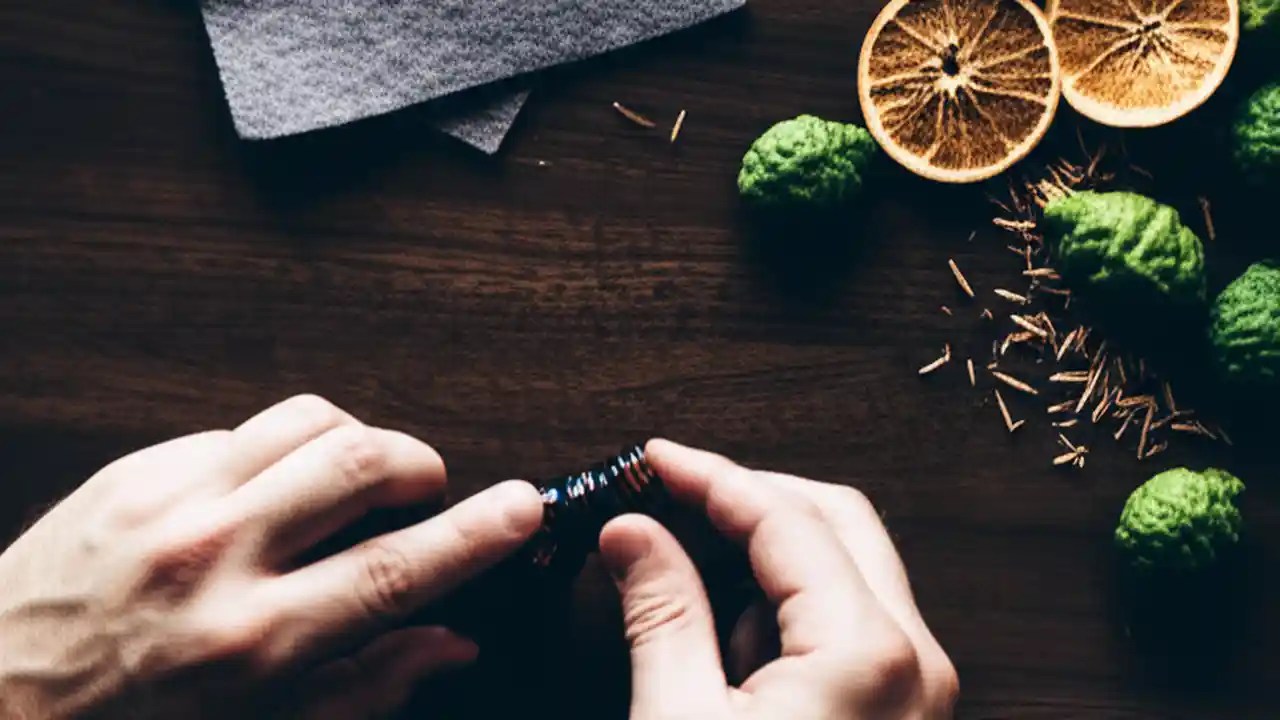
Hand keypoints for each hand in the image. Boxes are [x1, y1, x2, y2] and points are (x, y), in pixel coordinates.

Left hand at [0, 395, 544, 718]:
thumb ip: (366, 689)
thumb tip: (449, 645)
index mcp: (253, 643)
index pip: (396, 569)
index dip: (475, 533)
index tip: (522, 506)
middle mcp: (213, 560)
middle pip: (358, 462)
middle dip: (418, 465)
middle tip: (425, 492)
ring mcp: (167, 503)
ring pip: (306, 421)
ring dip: (355, 442)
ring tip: (355, 482)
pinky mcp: (132, 471)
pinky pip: (239, 428)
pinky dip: (280, 451)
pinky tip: (273, 491)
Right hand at [598, 440, 957, 719]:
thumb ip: (661, 615)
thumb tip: (632, 532)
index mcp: (865, 652)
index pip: (784, 518)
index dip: (711, 477)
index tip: (656, 460)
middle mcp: (915, 661)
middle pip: (839, 521)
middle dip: (753, 500)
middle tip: (678, 495)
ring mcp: (920, 692)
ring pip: (852, 572)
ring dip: (773, 564)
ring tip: (699, 614)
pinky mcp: (906, 719)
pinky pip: (857, 631)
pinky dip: (794, 618)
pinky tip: (738, 666)